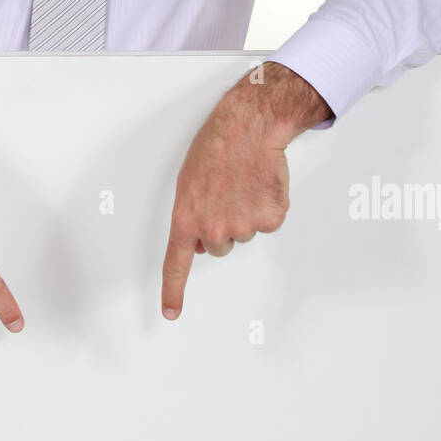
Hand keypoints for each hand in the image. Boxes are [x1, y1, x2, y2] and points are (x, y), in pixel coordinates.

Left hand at [161, 86, 291, 319]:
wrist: (249, 127)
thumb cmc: (216, 147)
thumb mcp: (188, 181)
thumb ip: (190, 215)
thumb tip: (196, 242)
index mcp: (187, 218)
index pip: (176, 264)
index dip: (173, 291)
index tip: (171, 312)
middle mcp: (213, 228)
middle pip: (218, 246)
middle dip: (222, 225)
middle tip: (225, 193)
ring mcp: (244, 227)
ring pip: (244, 234)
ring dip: (245, 213)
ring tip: (242, 183)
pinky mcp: (270, 219)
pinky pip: (267, 223)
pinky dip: (267, 206)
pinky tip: (260, 183)